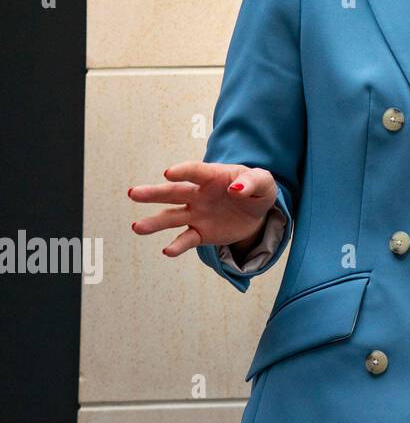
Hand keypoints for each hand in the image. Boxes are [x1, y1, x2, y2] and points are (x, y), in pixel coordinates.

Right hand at [127, 161, 278, 256]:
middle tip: (133, 193)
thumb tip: (236, 189)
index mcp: (213, 176)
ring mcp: (196, 214)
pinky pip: (186, 239)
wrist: (256, 213)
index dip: (183, 171)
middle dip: (153, 193)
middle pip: (173, 192)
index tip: (169, 174)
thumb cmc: (256, 190)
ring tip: (137, 228)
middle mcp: (198, 194)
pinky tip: (168, 251)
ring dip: (154, 222)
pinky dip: (177, 246)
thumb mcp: (264, 182)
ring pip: (172, 217)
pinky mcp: (200, 233)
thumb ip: (253, 182)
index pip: (196, 171)